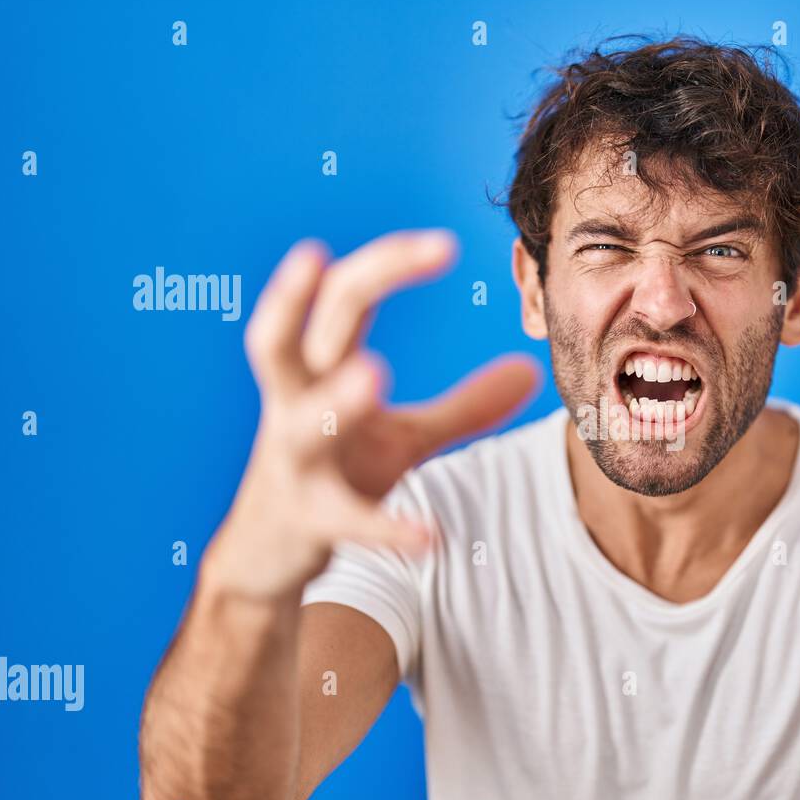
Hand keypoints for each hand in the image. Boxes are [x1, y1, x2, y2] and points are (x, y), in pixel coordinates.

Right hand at [209, 232, 538, 597]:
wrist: (269, 555)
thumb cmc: (339, 473)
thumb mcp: (403, 436)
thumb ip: (464, 404)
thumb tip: (530, 370)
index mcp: (319, 372)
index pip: (343, 300)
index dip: (387, 265)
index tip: (447, 244)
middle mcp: (295, 405)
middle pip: (294, 335)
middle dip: (323, 295)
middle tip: (347, 251)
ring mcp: (294, 464)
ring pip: (301, 424)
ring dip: (335, 397)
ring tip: (375, 371)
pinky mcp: (308, 521)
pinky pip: (347, 520)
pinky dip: (385, 528)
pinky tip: (428, 536)